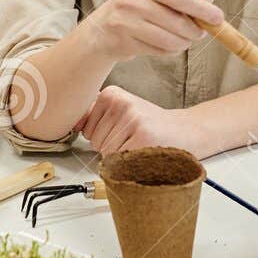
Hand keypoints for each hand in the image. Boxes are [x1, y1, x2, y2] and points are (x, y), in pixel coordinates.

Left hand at [75, 86, 206, 156]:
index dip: (104, 137)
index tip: (122, 131)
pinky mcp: (143, 136)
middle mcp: (121, 103)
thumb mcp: (122, 111)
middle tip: (134, 139)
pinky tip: (144, 151)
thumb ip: (96, 116)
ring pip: (106, 153)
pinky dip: (130, 163)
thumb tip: (71, 125)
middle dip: (112, 148)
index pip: (86, 129)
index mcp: (112, 94)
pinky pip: (120, 160)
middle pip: (95, 142)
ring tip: (140, 144)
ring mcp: (132, 119)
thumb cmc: (151, 124)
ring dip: (121, 156)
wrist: (186, 130)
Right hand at [85, 0, 223, 62]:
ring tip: (184, 38)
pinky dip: (170, 50)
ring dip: (184, 42)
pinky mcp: (123, 42)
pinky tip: (167, 44)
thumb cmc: (144, 4)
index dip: (202, 9)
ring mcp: (125, 22)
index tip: (218, 18)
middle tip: (200, 32)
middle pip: (178, 22)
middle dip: (195, 30)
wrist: (106, 28)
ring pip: (170, 39)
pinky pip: (160, 51)